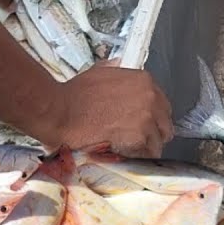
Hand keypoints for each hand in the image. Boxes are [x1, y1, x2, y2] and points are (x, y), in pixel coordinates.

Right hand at [45, 62, 173, 157]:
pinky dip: (137, 158)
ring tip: (126, 151)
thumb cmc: (74, 94)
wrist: (59, 111)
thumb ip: (115, 70)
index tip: (142, 125)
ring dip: (144, 148)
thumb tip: (118, 65)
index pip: (162, 105)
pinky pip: (146, 155)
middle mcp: (151, 99)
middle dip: (152, 134)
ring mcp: (147, 119)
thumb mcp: (98, 72)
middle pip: (164, 124)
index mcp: (144, 82)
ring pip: (157, 142)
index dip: (152, 118)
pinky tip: (123, 156)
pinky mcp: (139, 138)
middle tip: (135, 141)